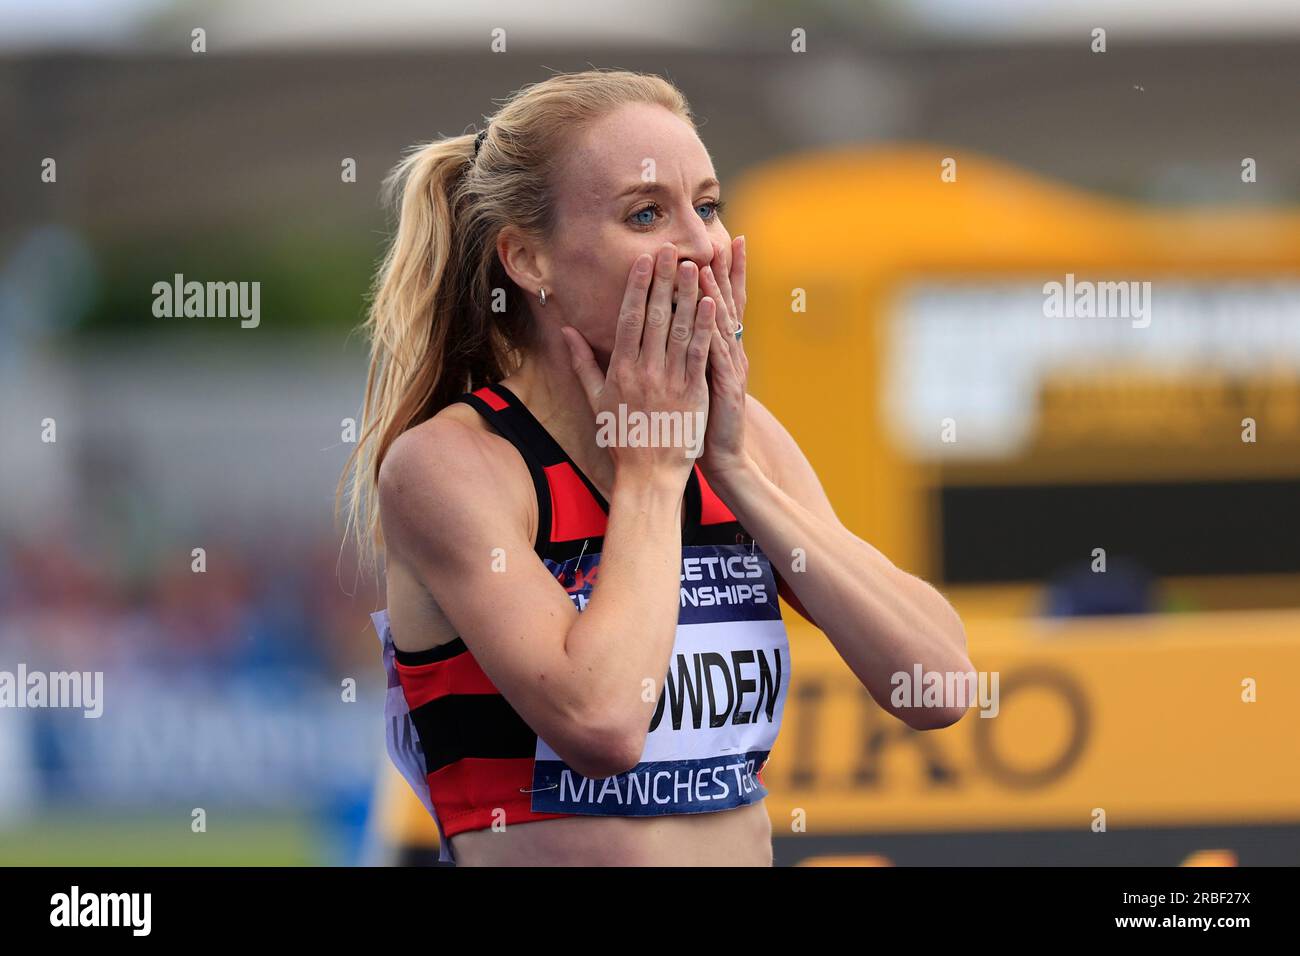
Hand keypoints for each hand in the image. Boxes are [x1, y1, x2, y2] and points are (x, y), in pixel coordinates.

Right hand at [561, 242, 716, 489]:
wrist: (649, 475)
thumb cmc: (622, 438)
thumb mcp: (596, 400)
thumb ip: (582, 363)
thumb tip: (567, 330)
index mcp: (620, 370)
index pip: (629, 319)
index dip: (638, 287)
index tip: (645, 261)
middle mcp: (644, 371)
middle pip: (654, 317)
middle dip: (664, 281)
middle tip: (671, 250)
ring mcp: (669, 381)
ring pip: (679, 330)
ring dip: (688, 295)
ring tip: (694, 266)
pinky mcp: (693, 393)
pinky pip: (699, 354)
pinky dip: (705, 327)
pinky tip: (712, 303)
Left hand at [698, 235, 750, 480]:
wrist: (722, 457)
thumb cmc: (700, 421)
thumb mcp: (694, 383)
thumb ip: (687, 354)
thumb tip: (676, 331)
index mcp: (719, 351)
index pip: (720, 305)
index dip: (722, 274)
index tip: (721, 242)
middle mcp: (730, 354)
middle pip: (728, 305)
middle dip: (726, 271)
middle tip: (726, 239)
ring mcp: (730, 368)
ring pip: (721, 323)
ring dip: (715, 292)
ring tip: (708, 263)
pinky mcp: (725, 385)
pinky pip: (717, 351)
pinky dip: (713, 328)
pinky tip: (709, 307)